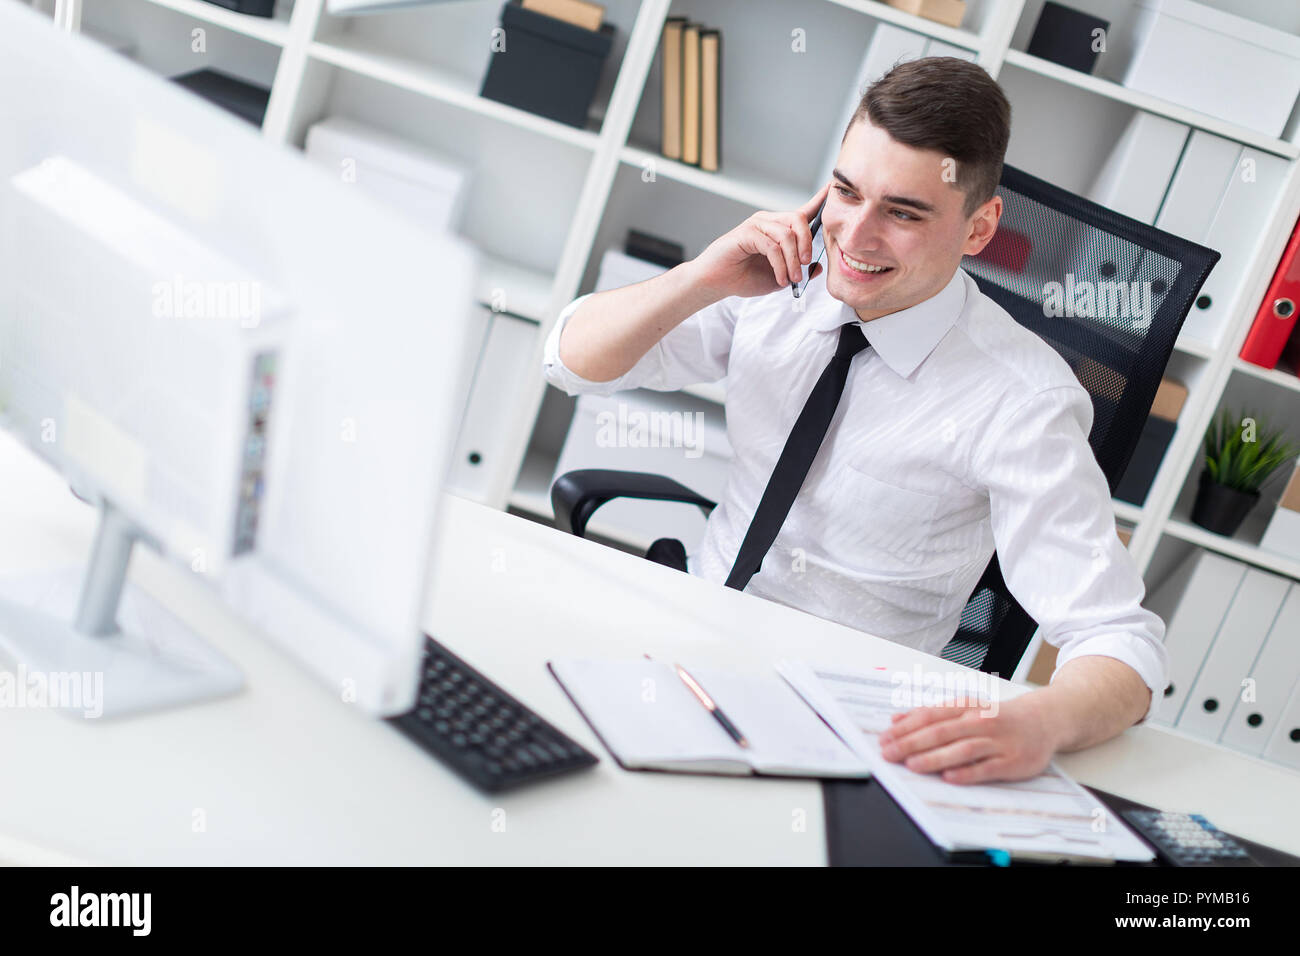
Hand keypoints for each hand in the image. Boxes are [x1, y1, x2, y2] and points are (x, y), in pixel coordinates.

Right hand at [689, 182, 828, 299]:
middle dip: (807, 243)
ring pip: (786, 235)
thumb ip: (797, 271)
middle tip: (806, 265)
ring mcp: (756, 224)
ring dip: (793, 260)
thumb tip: (817, 268)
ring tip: (792, 278)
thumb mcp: (779, 277)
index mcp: (777, 229)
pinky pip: (772, 246)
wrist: (717, 283)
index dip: (819, 200)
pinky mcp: (746, 233)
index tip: (833, 188)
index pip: (802, 212)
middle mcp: (768, 221)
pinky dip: (780, 265)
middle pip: (798, 219)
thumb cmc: (744, 277)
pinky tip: (780, 278)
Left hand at [875, 689, 1065, 784]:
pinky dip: (967, 773)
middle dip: (912, 743)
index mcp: (966, 706)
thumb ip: (931, 713)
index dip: (905, 727)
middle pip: (941, 732)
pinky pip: (987, 767)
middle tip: (889, 753)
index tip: (885, 738)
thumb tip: (896, 719)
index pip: (930, 715)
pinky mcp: (1011, 761)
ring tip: (912, 764)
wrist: (1043, 720)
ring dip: (935, 757)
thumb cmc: (998, 716)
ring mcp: (997, 741)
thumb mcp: (965, 707)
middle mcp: (980, 721)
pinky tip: (949, 777)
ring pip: (962, 749)